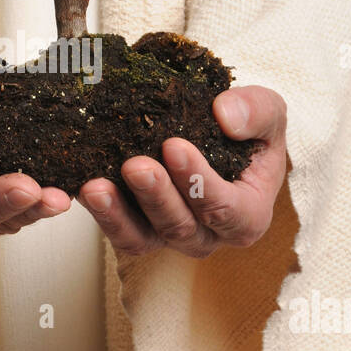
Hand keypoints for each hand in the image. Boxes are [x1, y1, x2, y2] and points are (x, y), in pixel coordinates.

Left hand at [77, 86, 286, 258]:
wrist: (217, 135)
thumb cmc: (247, 131)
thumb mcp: (268, 112)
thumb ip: (257, 111)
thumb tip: (225, 116)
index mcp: (248, 214)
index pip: (227, 209)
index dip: (200, 183)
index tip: (174, 146)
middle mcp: (209, 234)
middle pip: (181, 228)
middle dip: (156, 197)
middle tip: (134, 165)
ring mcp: (170, 235)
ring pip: (144, 239)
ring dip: (118, 215)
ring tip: (96, 187)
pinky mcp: (139, 230)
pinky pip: (118, 233)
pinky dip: (101, 214)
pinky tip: (82, 187)